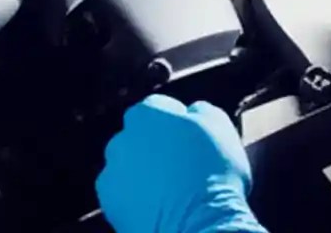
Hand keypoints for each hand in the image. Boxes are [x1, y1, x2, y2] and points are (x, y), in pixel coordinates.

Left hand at [96, 94, 266, 232]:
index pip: (161, 108)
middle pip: (140, 137)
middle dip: (156, 147)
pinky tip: (158, 206)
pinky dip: (135, 197)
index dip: (179, 124)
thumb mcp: (221, 129)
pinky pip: (122, 193)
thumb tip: (193, 111)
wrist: (196, 227)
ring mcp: (111, 170)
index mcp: (148, 113)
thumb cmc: (213, 174)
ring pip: (129, 165)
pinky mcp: (109, 201)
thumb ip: (202, 111)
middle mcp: (122, 137)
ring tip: (171, 191)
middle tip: (182, 167)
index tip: (193, 141)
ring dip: (144, 172)